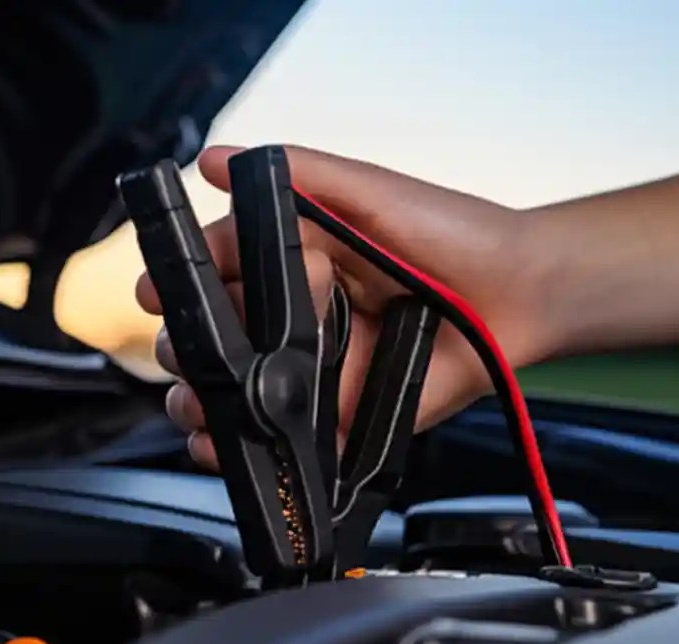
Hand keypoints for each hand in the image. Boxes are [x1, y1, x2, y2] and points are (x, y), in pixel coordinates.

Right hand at [135, 144, 563, 469]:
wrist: (520, 295)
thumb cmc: (451, 234)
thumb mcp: (368, 192)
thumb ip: (297, 175)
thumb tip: (214, 159)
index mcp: (297, 260)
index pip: (219, 271)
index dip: (183, 282)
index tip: (158, 291)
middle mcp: (300, 316)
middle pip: (218, 338)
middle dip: (186, 347)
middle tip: (184, 351)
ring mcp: (319, 369)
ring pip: (239, 391)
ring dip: (202, 401)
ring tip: (194, 402)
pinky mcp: (344, 416)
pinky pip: (287, 438)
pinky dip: (242, 449)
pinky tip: (219, 447)